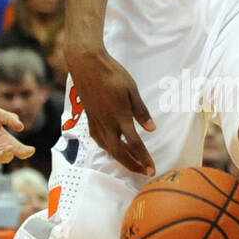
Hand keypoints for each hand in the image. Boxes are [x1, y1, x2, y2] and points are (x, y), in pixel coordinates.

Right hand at [65, 45, 155, 175]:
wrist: (86, 64)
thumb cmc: (112, 74)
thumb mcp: (132, 90)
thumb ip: (141, 111)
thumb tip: (152, 129)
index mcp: (120, 116)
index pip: (135, 144)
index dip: (144, 158)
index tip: (152, 169)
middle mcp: (107, 123)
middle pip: (119, 152)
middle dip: (133, 165)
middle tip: (144, 173)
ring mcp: (96, 122)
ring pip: (108, 148)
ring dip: (121, 159)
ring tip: (133, 164)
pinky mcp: (90, 118)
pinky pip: (99, 140)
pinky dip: (108, 148)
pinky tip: (114, 148)